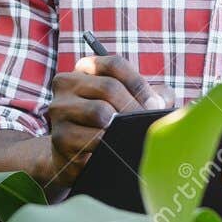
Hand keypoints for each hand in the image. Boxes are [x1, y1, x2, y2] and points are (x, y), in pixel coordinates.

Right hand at [36, 55, 166, 191]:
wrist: (73, 157)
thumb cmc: (108, 125)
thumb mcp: (130, 103)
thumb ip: (152, 95)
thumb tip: (161, 104)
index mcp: (84, 69)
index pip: (114, 64)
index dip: (139, 84)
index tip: (154, 105)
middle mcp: (66, 83)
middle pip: (109, 87)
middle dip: (134, 107)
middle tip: (147, 124)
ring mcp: (59, 109)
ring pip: (100, 111)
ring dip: (121, 126)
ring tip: (129, 135)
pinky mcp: (59, 136)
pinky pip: (93, 138)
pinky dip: (110, 144)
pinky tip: (115, 148)